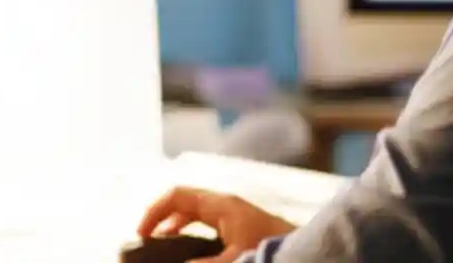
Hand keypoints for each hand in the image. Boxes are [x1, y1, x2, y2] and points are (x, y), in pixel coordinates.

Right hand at [137, 186, 296, 262]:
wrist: (311, 255)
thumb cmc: (271, 252)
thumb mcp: (233, 261)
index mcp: (221, 205)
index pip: (176, 195)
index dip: (154, 212)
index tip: (141, 235)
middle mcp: (226, 204)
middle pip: (184, 201)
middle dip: (162, 218)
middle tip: (146, 241)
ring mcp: (236, 213)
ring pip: (196, 211)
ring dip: (176, 225)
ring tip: (162, 245)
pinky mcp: (244, 226)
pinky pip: (208, 221)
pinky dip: (192, 231)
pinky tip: (190, 250)